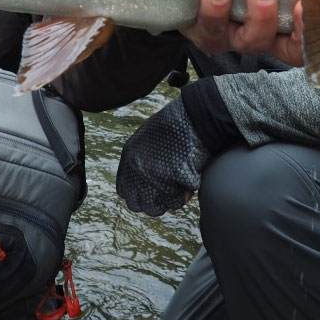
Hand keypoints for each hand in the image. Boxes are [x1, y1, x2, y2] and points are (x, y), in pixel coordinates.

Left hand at [116, 96, 208, 215]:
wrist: (194, 114)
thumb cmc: (175, 126)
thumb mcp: (147, 141)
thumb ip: (141, 163)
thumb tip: (146, 190)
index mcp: (128, 157)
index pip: (125, 192)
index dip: (141, 196)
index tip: (154, 193)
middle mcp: (137, 167)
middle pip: (143, 205)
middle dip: (159, 203)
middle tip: (172, 193)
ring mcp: (155, 172)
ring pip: (166, 203)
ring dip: (177, 197)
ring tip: (184, 180)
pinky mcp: (174, 174)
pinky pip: (183, 196)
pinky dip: (190, 187)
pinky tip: (193, 171)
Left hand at [180, 0, 303, 67]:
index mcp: (286, 25)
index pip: (309, 42)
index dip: (311, 32)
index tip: (310, 5)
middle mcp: (257, 33)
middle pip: (266, 40)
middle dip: (265, 14)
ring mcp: (226, 33)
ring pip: (230, 37)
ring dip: (227, 11)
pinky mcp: (197, 26)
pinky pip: (203, 28)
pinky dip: (207, 7)